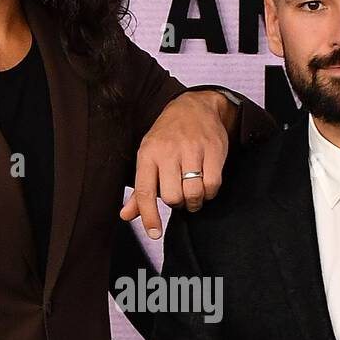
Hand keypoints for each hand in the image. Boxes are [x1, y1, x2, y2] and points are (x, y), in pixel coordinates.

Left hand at [120, 90, 231, 237]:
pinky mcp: (213, 149)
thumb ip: (140, 190)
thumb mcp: (148, 157)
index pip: (144, 191)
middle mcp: (168, 151)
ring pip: (193, 192)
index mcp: (147, 154)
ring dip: (195, 202)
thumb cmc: (167, 137)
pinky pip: (212, 184)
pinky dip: (210, 193)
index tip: (154, 233)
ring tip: (193, 195)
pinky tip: (206, 187)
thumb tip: (125, 216)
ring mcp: (192, 149)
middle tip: (181, 198)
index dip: (149, 216)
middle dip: (178, 204)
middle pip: (172, 196)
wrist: (195, 106)